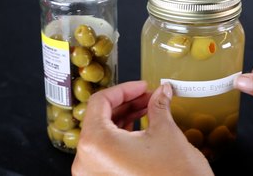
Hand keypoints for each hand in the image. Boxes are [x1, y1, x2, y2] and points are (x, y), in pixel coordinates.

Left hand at [71, 81, 212, 175]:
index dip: (124, 89)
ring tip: (147, 108)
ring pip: (103, 134)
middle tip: (147, 95)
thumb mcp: (166, 132)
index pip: (100, 102)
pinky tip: (141, 126)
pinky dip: (122, 135)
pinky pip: (107, 150)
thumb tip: (161, 91)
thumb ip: (158, 105)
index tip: (141, 86)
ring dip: (125, 117)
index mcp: (96, 144)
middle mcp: (87, 161)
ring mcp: (94, 173)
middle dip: (126, 103)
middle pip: (100, 117)